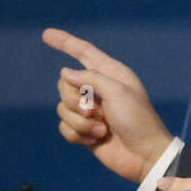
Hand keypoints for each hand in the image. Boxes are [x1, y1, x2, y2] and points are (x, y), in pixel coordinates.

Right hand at [43, 27, 174, 184]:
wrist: (144, 156)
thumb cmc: (138, 120)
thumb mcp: (118, 92)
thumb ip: (90, 78)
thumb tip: (65, 73)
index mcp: (110, 74)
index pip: (83, 52)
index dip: (65, 42)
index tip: (46, 34)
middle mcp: (97, 90)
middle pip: (65, 85)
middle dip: (75, 100)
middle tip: (95, 112)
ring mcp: (89, 111)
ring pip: (63, 108)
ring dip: (81, 122)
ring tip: (102, 130)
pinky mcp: (84, 131)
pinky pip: (65, 127)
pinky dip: (78, 135)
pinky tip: (96, 140)